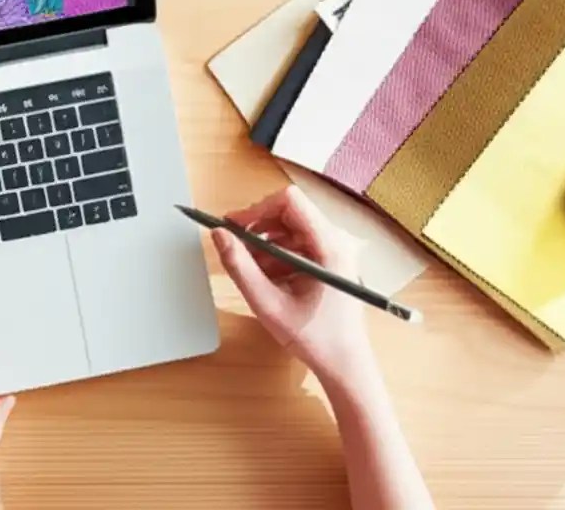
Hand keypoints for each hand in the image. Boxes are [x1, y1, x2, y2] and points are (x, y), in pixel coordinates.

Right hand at [212, 186, 374, 382]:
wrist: (344, 363)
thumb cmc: (315, 338)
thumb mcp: (269, 305)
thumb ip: (240, 268)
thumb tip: (219, 235)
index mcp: (330, 246)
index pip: (290, 201)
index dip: (257, 208)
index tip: (234, 226)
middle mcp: (337, 240)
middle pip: (289, 212)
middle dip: (258, 228)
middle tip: (236, 249)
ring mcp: (336, 249)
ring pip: (291, 228)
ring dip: (266, 244)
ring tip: (251, 271)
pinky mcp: (331, 259)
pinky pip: (298, 244)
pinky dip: (277, 256)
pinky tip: (267, 279)